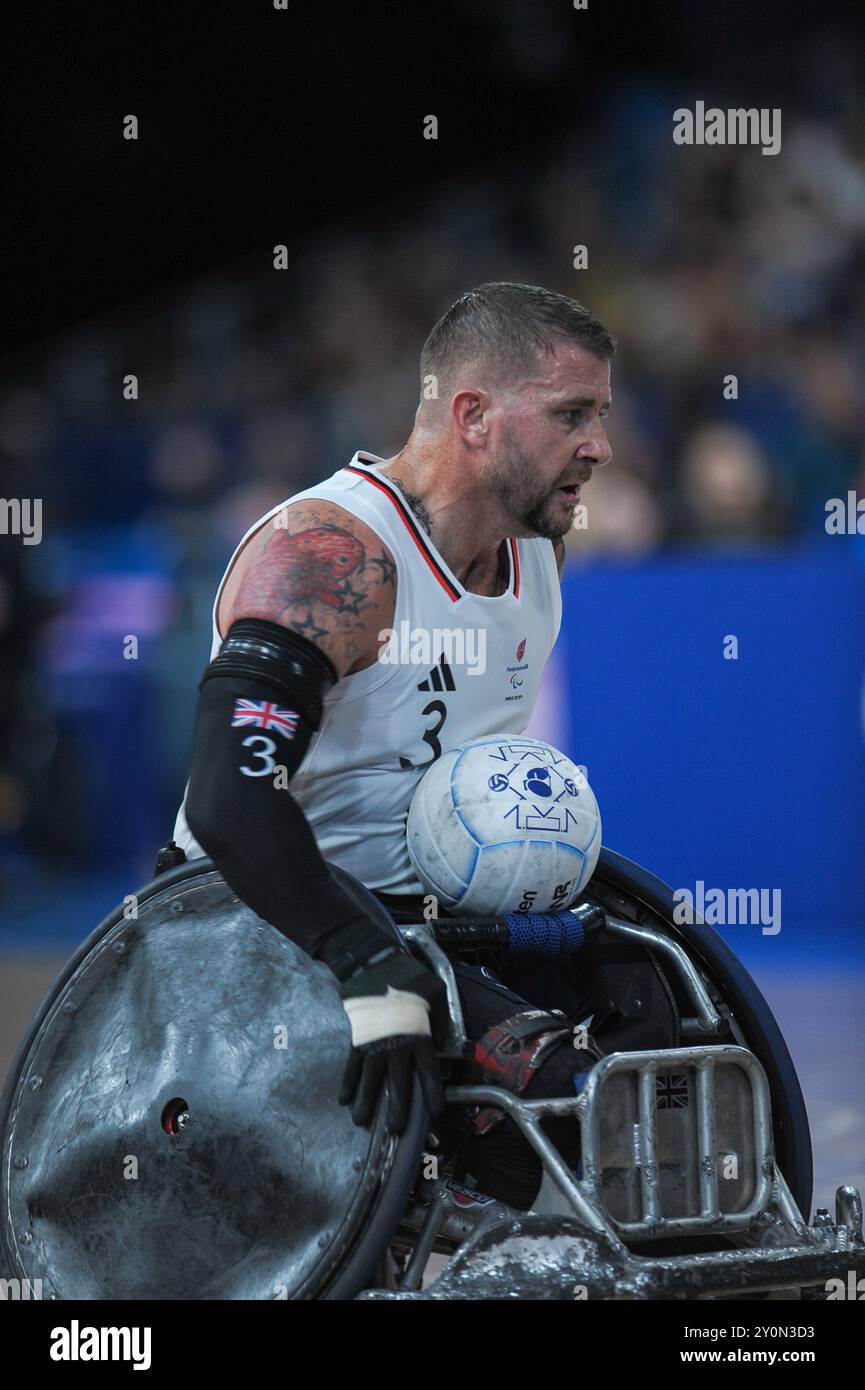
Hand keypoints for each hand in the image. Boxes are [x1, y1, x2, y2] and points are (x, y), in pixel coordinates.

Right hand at [338, 947, 444, 1134]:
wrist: (376, 966)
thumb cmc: (410, 979)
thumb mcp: (437, 994)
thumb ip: (439, 1020)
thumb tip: (439, 1041)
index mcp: (420, 1037)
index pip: (429, 1073)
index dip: (433, 1095)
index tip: (435, 1113)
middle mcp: (398, 1047)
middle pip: (399, 1085)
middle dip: (399, 1110)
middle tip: (396, 1131)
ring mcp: (375, 1045)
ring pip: (371, 1082)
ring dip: (366, 1103)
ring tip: (361, 1123)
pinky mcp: (357, 1040)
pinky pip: (352, 1067)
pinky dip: (347, 1083)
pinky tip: (343, 1099)